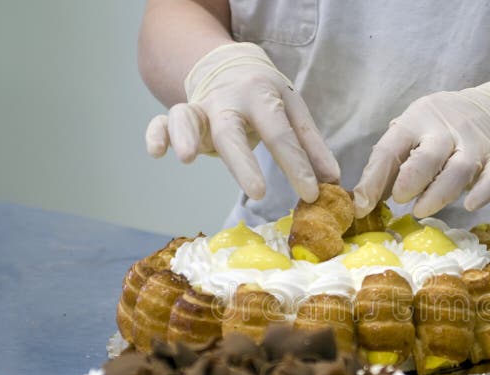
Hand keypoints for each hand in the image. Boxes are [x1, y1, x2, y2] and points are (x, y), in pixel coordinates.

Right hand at [145, 43, 339, 201]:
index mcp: (263, 96)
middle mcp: (229, 101)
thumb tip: (333, 180)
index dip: (297, 166)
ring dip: (185, 135)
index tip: (312, 194)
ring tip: (188, 158)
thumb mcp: (293, 111)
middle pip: (233, 131)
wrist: (229, 65)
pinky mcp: (183, 116)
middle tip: (258, 192)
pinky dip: (156, 134)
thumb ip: (310, 145)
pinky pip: (162, 121)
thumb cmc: (266, 96)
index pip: (282, 135)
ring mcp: (202, 108)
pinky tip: (157, 152)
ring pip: (188, 117)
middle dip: (244, 163)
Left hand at [353, 80, 489, 217]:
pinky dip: (484, 192)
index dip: (373, 179)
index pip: (390, 149)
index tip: (361, 206)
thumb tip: (362, 202)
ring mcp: (475, 143)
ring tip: (422, 209)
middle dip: (411, 180)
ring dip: (439, 193)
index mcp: (415, 121)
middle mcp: (446, 129)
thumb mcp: (410, 135)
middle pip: (428, 155)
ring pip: (460, 169)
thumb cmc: (439, 130)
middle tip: (400, 199)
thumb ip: (390, 165)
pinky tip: (470, 205)